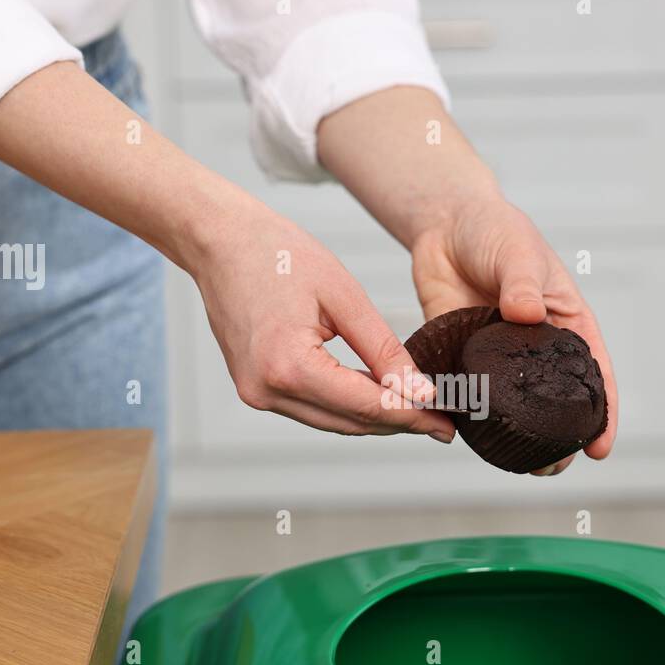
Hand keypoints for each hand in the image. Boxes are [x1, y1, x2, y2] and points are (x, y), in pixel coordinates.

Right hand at [190, 197, 454, 441]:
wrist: (218, 240)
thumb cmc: (275, 254)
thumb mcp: (343, 296)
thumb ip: (383, 350)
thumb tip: (419, 391)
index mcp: (289, 367)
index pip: (366, 406)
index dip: (412, 416)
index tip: (447, 423)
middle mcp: (268, 391)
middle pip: (351, 422)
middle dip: (400, 424)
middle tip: (443, 423)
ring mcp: (257, 394)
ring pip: (333, 422)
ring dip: (375, 419)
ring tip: (419, 412)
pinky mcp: (255, 389)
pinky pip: (313, 408)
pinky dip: (347, 406)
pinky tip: (378, 397)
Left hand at [409, 196, 617, 474]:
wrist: (445, 226)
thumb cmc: (495, 232)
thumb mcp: (518, 251)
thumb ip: (520, 281)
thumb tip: (524, 313)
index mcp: (567, 324)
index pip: (593, 373)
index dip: (601, 412)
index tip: (599, 448)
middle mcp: (537, 349)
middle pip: (555, 402)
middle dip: (559, 439)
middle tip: (555, 469)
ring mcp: (500, 359)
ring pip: (514, 408)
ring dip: (517, 439)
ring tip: (522, 469)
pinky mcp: (462, 359)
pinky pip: (469, 395)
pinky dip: (470, 419)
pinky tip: (470, 441)